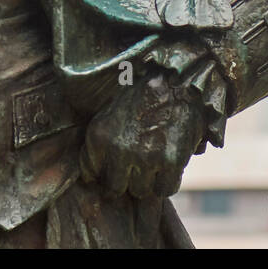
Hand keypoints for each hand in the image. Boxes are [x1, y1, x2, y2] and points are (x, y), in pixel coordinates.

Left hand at [80, 70, 205, 198]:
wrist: (177, 77)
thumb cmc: (142, 92)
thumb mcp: (110, 109)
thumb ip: (102, 139)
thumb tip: (92, 174)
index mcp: (99, 135)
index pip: (90, 173)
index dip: (102, 173)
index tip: (111, 168)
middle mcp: (119, 149)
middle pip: (115, 187)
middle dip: (123, 181)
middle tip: (133, 170)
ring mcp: (145, 158)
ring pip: (140, 191)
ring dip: (145, 183)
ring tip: (152, 167)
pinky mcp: (170, 161)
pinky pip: (164, 189)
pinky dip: (166, 183)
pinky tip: (168, 169)